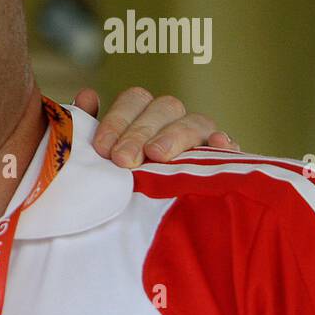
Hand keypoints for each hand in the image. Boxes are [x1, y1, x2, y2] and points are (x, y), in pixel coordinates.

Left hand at [74, 86, 238, 167]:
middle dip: (140, 133)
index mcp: (143, 113)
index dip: (117, 120)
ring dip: (175, 136)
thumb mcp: (102, 158)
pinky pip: (229, 145)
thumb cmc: (118, 180)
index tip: (102, 149)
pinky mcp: (222, 159)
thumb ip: (89, 127)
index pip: (134, 100)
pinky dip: (224, 144)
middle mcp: (173, 119)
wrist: (145, 218)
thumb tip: (86, 96)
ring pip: (195, 122)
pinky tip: (218, 145)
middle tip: (123, 160)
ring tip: (157, 155)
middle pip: (164, 108)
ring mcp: (200, 137)